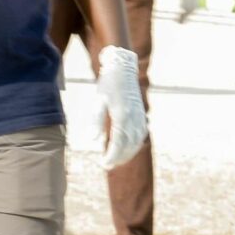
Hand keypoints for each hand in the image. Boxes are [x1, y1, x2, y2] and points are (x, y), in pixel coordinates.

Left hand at [94, 45, 145, 170]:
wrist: (123, 69)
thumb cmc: (108, 84)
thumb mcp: (98, 101)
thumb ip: (96, 121)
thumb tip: (92, 140)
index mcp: (122, 115)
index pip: (118, 142)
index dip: (112, 155)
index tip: (104, 163)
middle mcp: (133, 118)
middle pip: (129, 145)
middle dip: (119, 158)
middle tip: (107, 165)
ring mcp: (140, 117)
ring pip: (137, 142)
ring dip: (127, 153)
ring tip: (116, 160)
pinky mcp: (142, 115)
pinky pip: (141, 135)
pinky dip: (134, 145)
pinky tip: (127, 149)